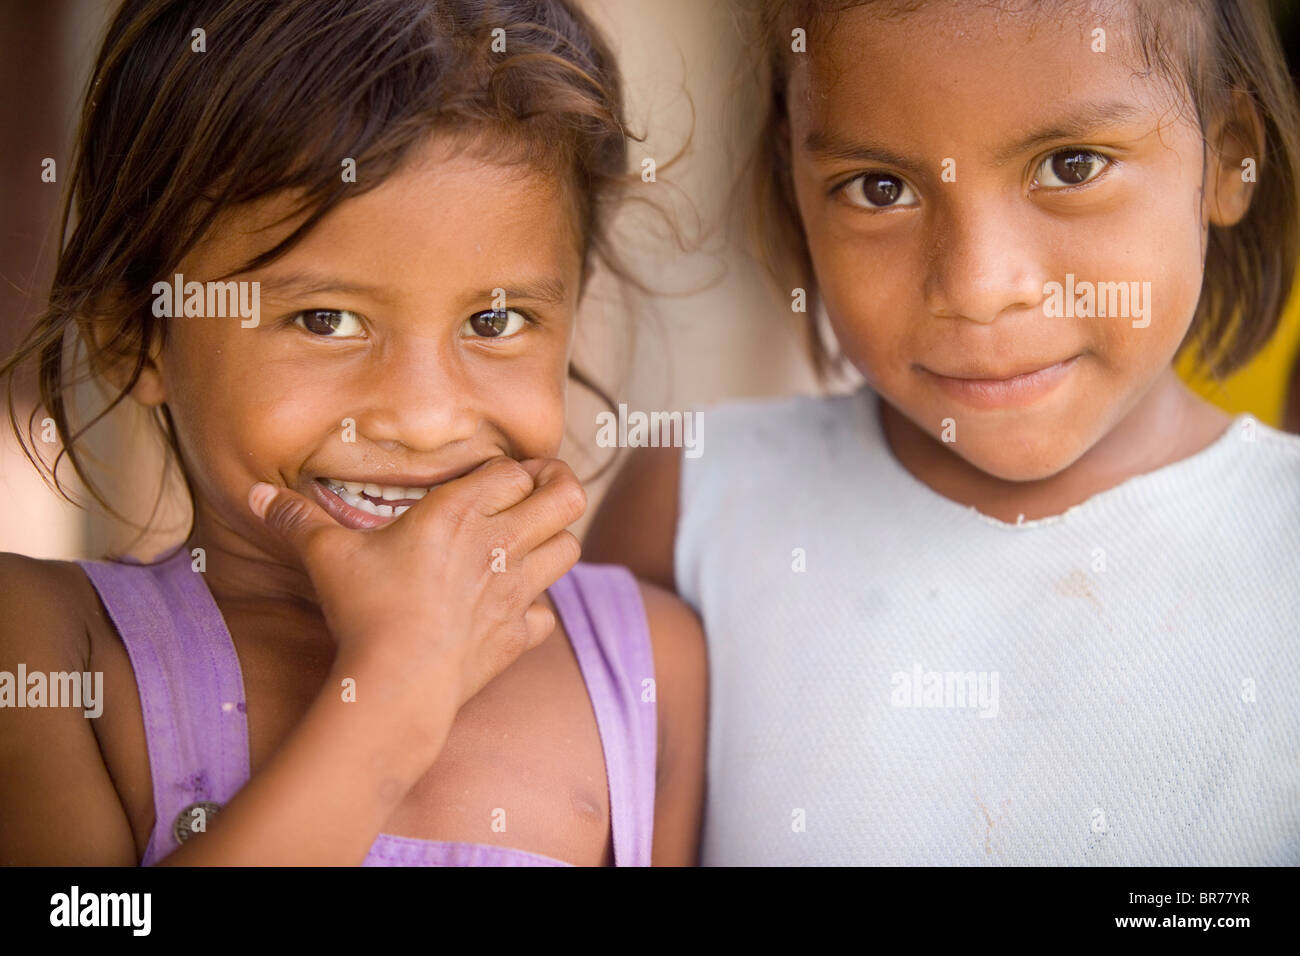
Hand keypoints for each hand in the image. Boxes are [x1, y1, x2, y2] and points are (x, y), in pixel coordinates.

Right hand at [246, 457, 585, 742]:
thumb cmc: (364, 611)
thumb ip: (298, 520)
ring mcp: (516, 591)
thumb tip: (259, 494)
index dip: (514, 469)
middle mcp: (499, 545)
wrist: (396, 685)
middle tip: (539, 494)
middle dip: (559, 489)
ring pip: (570, 549)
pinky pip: (548, 615)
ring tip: (530, 544)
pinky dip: (536, 610)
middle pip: (566, 497)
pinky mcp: (519, 635)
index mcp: (461, 512)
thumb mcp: (326, 556)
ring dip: (555, 542)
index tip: (501, 477)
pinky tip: (510, 610)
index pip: (516, 469)